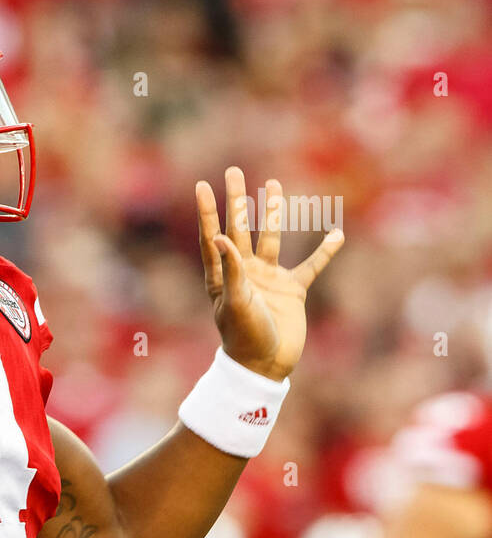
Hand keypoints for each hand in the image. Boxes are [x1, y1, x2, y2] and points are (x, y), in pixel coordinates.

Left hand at [196, 167, 343, 380]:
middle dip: (236, 200)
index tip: (201, 186)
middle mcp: (244, 272)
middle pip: (240, 227)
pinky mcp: (292, 291)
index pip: (213, 236)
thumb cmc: (243, 338)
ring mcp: (269, 279)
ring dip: (273, 213)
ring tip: (272, 185)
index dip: (207, 212)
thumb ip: (230, 269)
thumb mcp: (235, 303)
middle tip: (233, 171)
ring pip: (272, 238)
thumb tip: (220, 237)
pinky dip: (324, 252)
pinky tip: (336, 235)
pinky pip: (311, 267)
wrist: (266, 365)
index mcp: (223, 276)